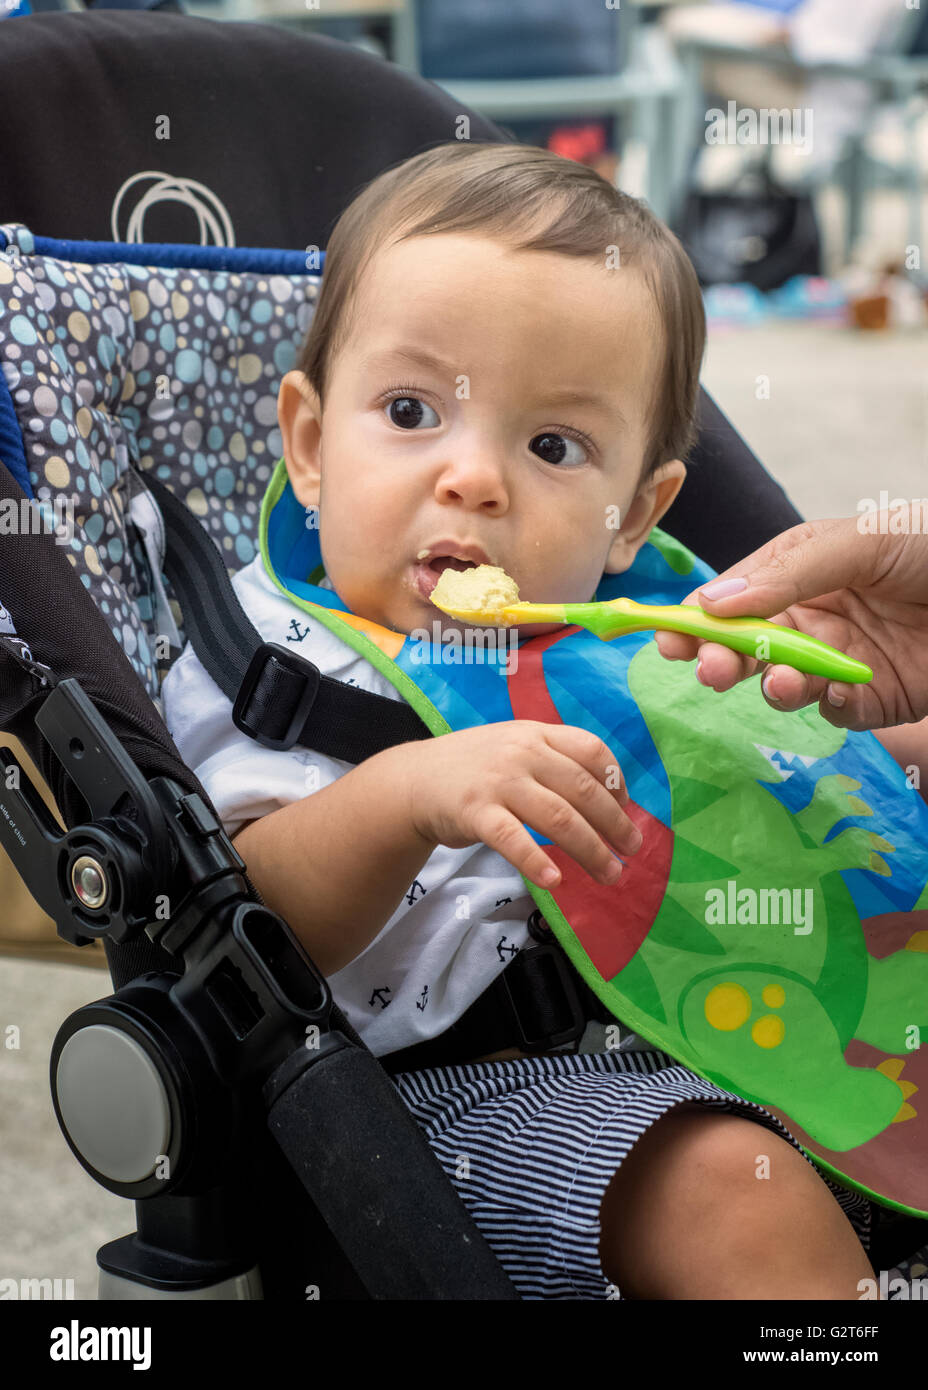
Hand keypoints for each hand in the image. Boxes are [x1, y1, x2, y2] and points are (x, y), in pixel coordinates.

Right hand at [403, 720, 641, 890]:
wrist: (414, 779)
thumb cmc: (474, 768)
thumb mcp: (515, 747)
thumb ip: (553, 761)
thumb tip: (608, 797)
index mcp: (536, 734)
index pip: (591, 750)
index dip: (616, 782)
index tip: (626, 810)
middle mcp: (522, 752)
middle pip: (582, 790)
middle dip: (614, 825)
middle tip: (632, 852)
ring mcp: (498, 781)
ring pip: (558, 817)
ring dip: (590, 850)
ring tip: (609, 874)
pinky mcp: (475, 811)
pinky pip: (513, 839)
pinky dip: (536, 861)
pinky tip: (554, 881)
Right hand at [655, 514, 927, 729]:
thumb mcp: (862, 541)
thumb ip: (792, 571)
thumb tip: (717, 601)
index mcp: (798, 571)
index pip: (732, 597)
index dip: (697, 618)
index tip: (668, 635)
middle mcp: (808, 617)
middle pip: (745, 646)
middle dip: (720, 658)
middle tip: (709, 669)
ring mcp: (834, 661)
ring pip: (780, 683)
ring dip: (771, 685)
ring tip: (782, 681)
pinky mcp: (867, 700)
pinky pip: (831, 711)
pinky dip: (824, 705)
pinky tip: (830, 693)